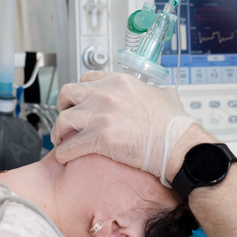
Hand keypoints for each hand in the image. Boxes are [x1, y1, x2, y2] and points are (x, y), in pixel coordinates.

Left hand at [51, 72, 198, 184]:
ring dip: (59, 131)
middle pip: (67, 93)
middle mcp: (106, 95)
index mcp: (119, 82)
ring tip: (61, 140)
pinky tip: (65, 157)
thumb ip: (152, 91)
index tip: (79, 103)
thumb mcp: (164, 95)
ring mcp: (101, 116)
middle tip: (66, 119)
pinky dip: (64, 153)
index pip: (86, 78)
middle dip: (63, 107)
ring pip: (63, 119)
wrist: (177, 145)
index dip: (80, 92)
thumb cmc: (174, 124)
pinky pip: (70, 146)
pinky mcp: (100, 139)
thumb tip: (158, 93)